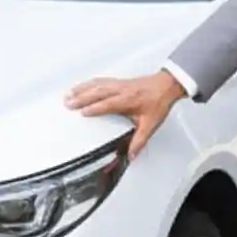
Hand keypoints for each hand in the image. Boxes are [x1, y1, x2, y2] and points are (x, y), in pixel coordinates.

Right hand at [65, 71, 187, 159]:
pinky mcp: (120, 82)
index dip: (95, 108)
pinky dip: (90, 83)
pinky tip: (83, 86)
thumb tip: (132, 155)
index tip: (83, 113)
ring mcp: (120, 84)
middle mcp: (122, 90)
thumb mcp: (150, 125)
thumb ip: (140, 141)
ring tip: (70, 93)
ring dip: (83, 89)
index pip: (108, 104)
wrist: (167, 86)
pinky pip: (102, 81)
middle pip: (99, 92)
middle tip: (69, 103)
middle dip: (82, 97)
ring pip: (98, 84)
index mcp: (128, 100)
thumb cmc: (159, 101)